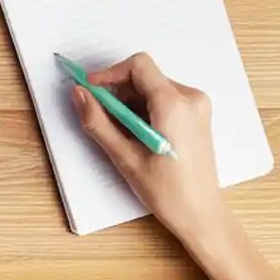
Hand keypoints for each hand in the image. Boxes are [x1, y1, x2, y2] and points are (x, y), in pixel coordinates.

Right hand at [70, 52, 229, 243]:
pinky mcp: (196, 115)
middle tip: (98, 115)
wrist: (200, 213)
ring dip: (129, 102)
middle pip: (144, 76)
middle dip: (117, 91)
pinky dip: (143, 109)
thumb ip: (98, 121)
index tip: (89, 89)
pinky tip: (135, 135)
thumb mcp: (124, 157)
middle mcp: (190, 98)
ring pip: (152, 87)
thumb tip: (79, 95)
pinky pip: (163, 99)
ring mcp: (197, 106)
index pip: (138, 66)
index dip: (109, 73)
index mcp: (174, 105)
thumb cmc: (167, 191)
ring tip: (119, 133)